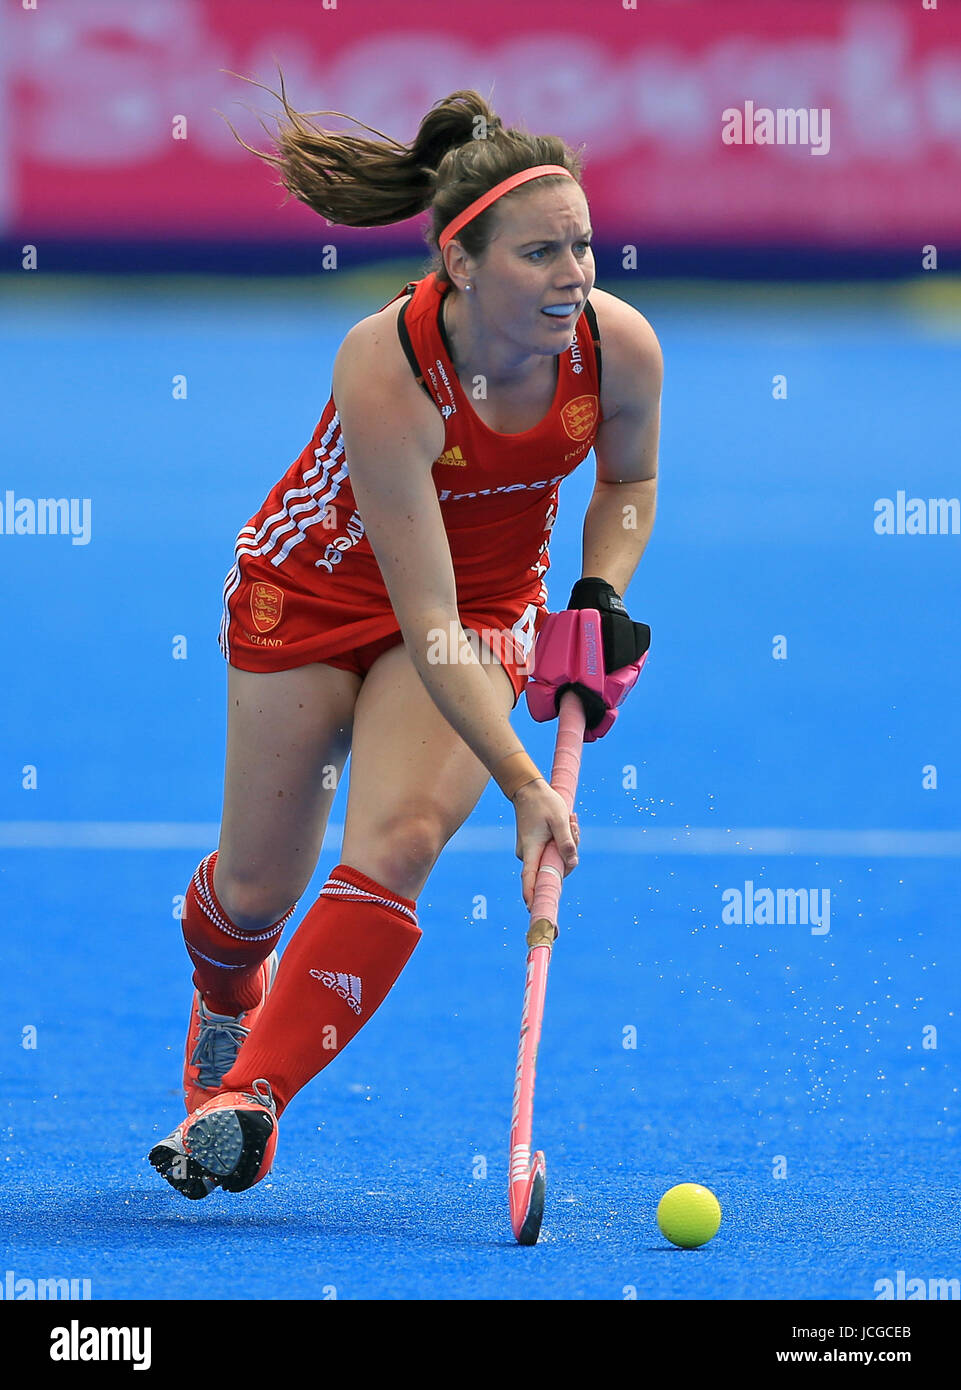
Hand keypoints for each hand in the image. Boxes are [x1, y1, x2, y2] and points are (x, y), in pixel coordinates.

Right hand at [512, 779, 579, 909]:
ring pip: (556, 858)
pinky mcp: (536, 847)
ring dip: (568, 843)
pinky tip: (568, 823)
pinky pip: (554, 851)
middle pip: (553, 867)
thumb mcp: (560, 820)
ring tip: (571, 821)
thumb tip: (573, 863)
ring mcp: (531, 851)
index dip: (532, 895)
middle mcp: (528, 854)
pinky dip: (563, 841)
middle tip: (574, 828)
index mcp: (531, 850)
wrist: (529, 789)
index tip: (533, 911)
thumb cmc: (544, 803)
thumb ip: (567, 842)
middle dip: (569, 853)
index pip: (530, 879)